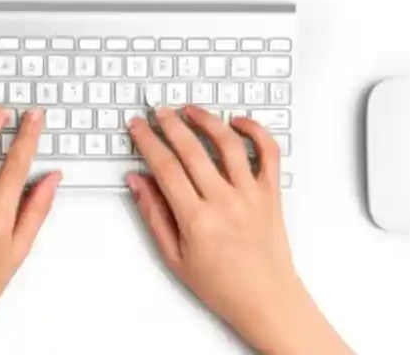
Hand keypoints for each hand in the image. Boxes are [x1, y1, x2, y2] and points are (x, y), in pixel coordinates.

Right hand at [127, 106, 351, 354]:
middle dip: (170, 125)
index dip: (148, 141)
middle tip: (159, 113)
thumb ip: (154, 215)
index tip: (139, 128)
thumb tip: (137, 182)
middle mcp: (225, 202)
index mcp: (197, 220)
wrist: (266, 298)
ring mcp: (251, 194)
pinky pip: (268, 152)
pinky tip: (238, 122)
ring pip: (228, 143)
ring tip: (191, 110)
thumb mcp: (175, 257)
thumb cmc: (222, 284)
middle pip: (192, 150)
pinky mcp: (271, 192)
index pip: (165, 168)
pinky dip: (256, 131)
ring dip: (207, 120)